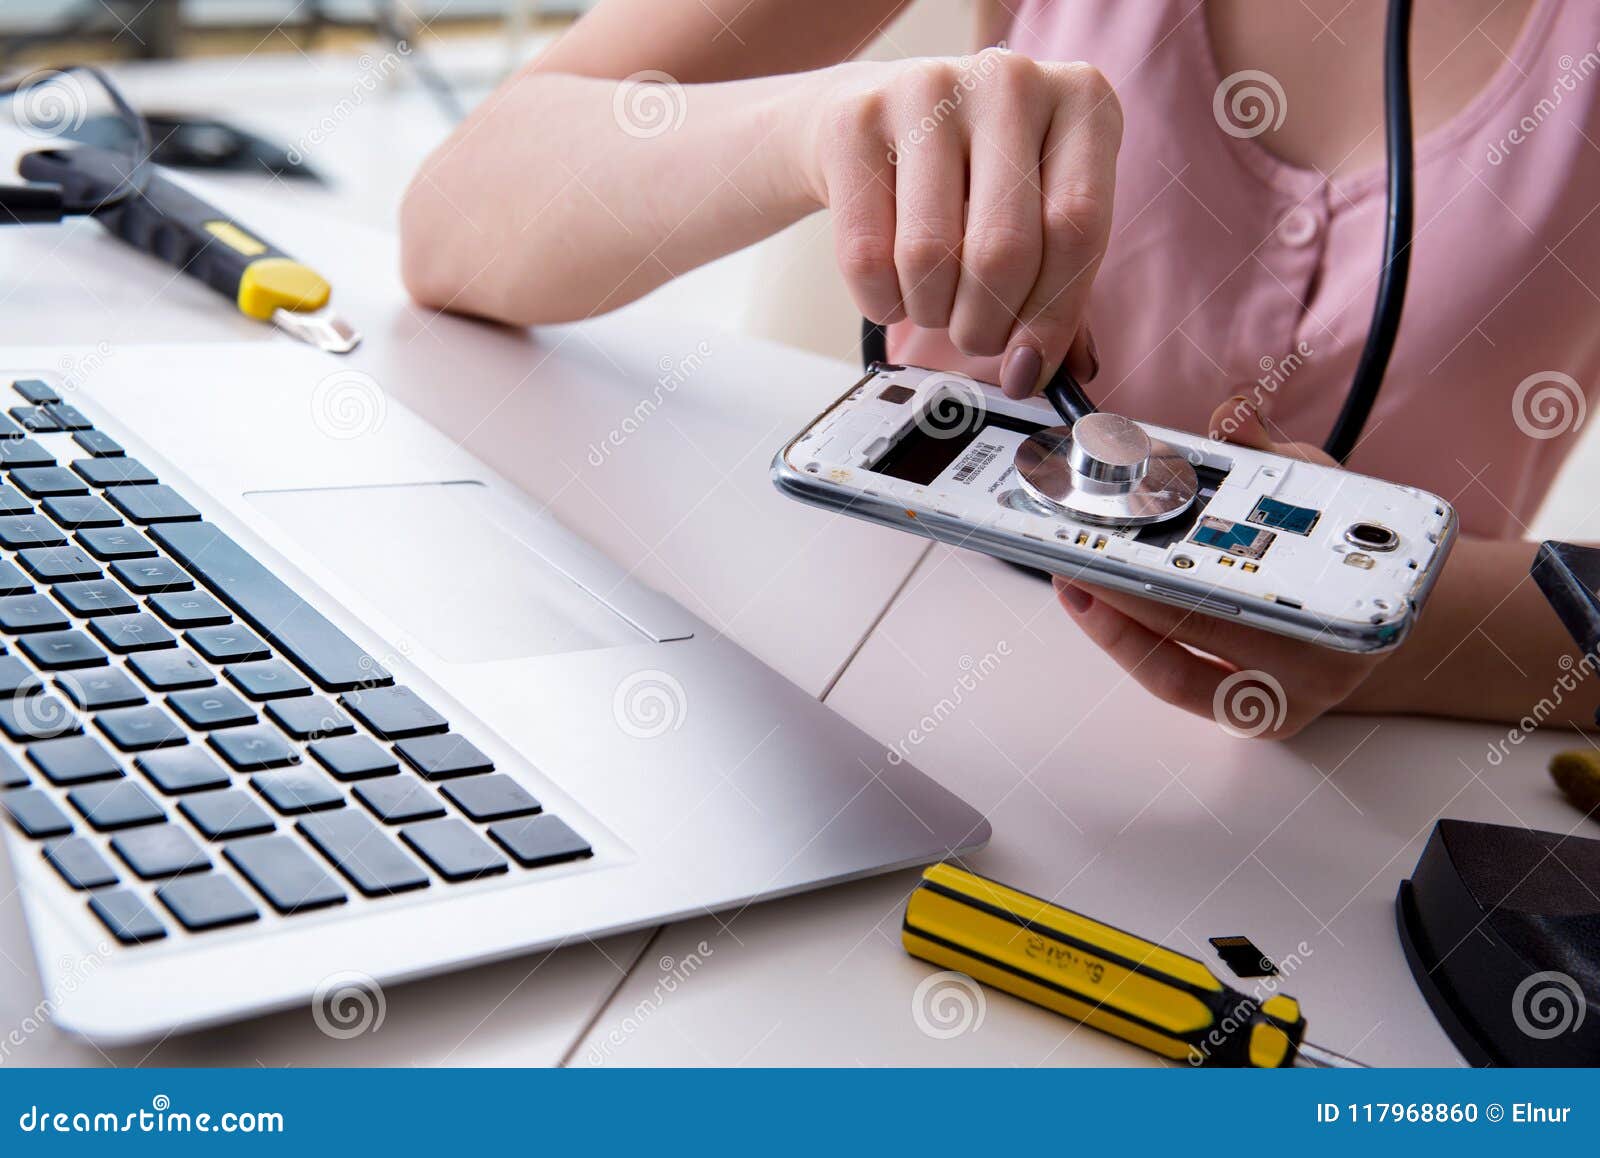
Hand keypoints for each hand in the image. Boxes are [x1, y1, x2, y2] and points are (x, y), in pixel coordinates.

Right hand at [795, 50, 1120, 397]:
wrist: (870, 120)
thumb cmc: (970, 177)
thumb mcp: (1036, 216)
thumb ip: (1061, 291)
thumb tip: (1066, 374)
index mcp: (1082, 101)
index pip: (1078, 228)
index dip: (1052, 317)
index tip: (1028, 369)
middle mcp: (1010, 81)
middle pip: (1003, 250)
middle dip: (984, 326)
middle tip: (974, 338)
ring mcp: (928, 90)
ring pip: (930, 257)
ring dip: (929, 313)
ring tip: (933, 302)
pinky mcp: (855, 119)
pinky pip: (866, 256)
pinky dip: (881, 300)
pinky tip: (892, 286)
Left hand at [1054, 397, 1389, 738]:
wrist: (1382, 625)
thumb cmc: (1343, 553)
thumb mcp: (1323, 493)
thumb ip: (1270, 453)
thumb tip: (1230, 412)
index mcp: (1346, 612)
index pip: (1241, 591)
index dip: (1177, 563)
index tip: (1118, 529)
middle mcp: (1313, 673)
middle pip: (1196, 638)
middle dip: (1121, 596)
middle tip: (1069, 555)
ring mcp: (1276, 705)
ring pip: (1173, 675)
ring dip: (1111, 628)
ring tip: (1070, 578)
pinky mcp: (1246, 719)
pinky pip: (1173, 683)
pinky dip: (1129, 644)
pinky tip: (1095, 604)